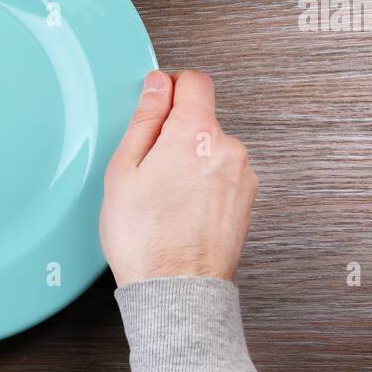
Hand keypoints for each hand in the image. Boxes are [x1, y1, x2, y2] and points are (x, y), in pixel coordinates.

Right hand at [100, 70, 257, 287]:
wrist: (176, 290)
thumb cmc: (146, 239)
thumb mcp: (125, 170)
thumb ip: (145, 118)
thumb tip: (157, 86)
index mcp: (196, 134)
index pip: (194, 81)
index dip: (170, 88)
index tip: (156, 103)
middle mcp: (228, 150)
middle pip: (201, 119)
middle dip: (175, 134)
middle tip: (148, 169)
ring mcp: (243, 177)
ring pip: (212, 150)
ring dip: (190, 161)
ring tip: (164, 197)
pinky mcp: (247, 201)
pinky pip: (223, 176)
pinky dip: (204, 185)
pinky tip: (182, 210)